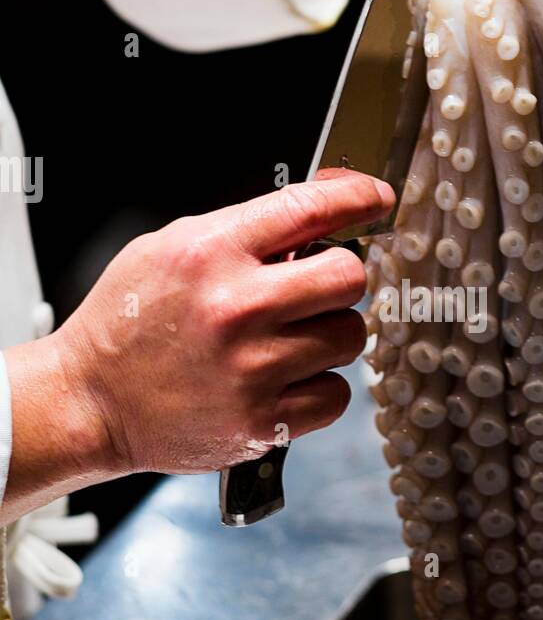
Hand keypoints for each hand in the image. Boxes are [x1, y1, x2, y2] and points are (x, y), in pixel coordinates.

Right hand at [2, 172, 392, 523]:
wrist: (90, 400)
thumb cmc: (129, 323)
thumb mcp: (173, 247)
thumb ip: (249, 228)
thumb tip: (327, 204)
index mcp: (211, 253)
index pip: (310, 207)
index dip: (357, 196)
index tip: (376, 198)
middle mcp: (236, 309)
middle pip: (348, 276)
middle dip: (338, 278)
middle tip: (315, 289)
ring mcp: (252, 370)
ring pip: (350, 336)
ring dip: (330, 335)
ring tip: (290, 339)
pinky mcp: (261, 423)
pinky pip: (337, 395)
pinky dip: (320, 387)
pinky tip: (286, 379)